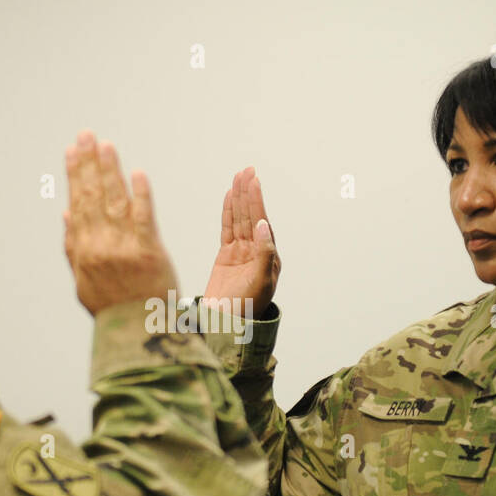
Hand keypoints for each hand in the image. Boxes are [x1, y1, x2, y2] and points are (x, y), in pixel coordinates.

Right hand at [63, 130, 178, 315]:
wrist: (139, 333)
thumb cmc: (112, 308)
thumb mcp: (83, 282)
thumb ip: (73, 247)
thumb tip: (66, 213)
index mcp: (84, 251)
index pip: (78, 203)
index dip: (75, 175)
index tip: (72, 150)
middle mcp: (100, 246)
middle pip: (93, 197)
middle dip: (89, 163)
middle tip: (86, 136)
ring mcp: (124, 248)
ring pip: (115, 201)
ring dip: (110, 171)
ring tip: (106, 146)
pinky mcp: (149, 252)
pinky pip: (143, 218)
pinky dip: (140, 195)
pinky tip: (137, 174)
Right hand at [203, 166, 278, 317]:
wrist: (226, 324)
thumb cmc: (247, 308)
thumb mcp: (260, 282)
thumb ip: (264, 254)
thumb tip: (262, 225)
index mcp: (269, 256)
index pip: (262, 222)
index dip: (257, 201)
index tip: (254, 181)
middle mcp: (257, 251)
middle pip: (251, 216)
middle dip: (249, 193)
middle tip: (247, 171)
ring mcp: (241, 253)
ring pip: (239, 219)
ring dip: (239, 198)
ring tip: (239, 177)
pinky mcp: (226, 256)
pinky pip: (227, 229)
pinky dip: (228, 212)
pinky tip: (230, 197)